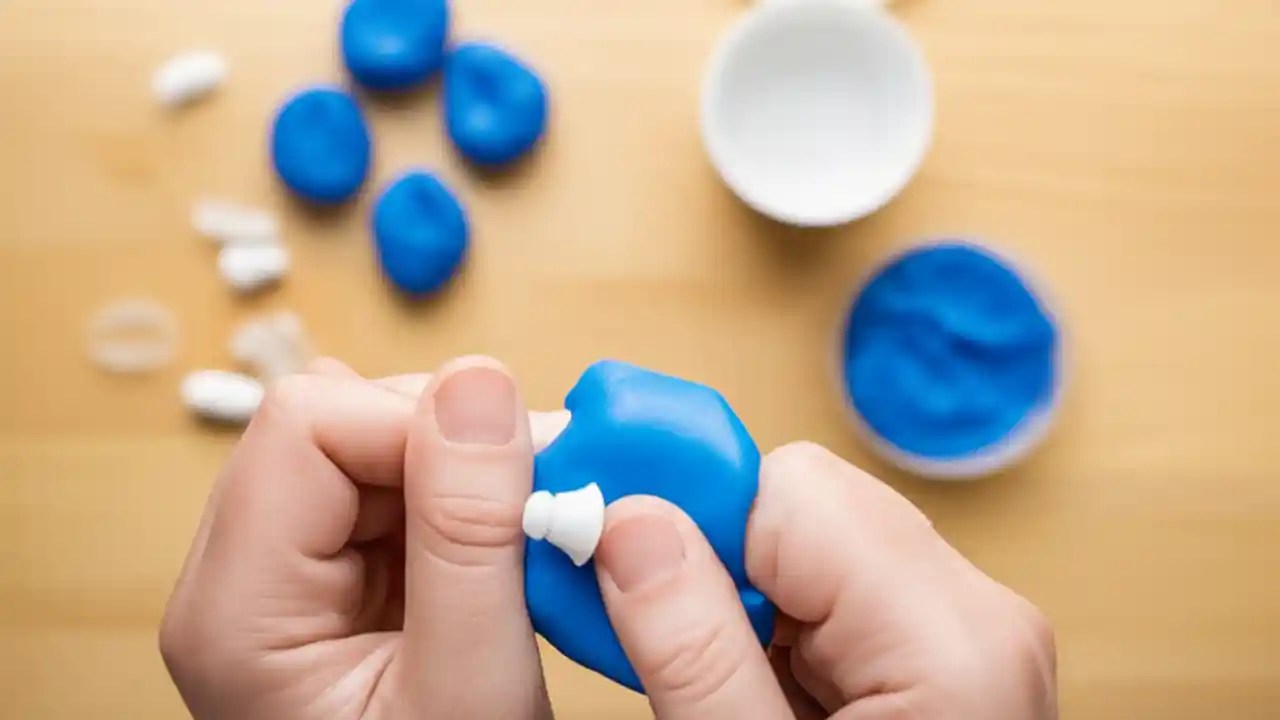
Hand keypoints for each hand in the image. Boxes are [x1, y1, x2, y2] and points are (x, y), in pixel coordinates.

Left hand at [160, 356, 560, 718]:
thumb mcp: (469, 691)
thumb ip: (467, 537)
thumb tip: (479, 381)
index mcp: (236, 611)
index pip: (307, 425)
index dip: (420, 425)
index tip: (523, 470)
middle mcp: (239, 578)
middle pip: (333, 424)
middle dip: (450, 444)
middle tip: (542, 502)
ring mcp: (283, 576)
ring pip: (371, 447)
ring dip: (465, 472)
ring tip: (527, 535)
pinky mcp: (332, 578)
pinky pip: (395, 490)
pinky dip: (464, 501)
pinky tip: (500, 550)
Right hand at [592, 442, 1057, 719]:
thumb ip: (694, 652)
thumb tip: (626, 528)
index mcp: (950, 641)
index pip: (790, 491)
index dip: (683, 505)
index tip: (592, 535)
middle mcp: (973, 616)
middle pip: (802, 503)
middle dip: (700, 545)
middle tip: (622, 612)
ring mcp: (961, 630)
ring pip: (806, 537)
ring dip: (725, 583)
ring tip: (685, 664)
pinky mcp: (934, 649)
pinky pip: (826, 586)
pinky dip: (759, 614)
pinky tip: (736, 676)